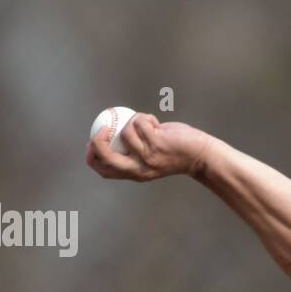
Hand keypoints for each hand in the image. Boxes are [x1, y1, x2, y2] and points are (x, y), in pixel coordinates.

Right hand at [84, 113, 212, 181]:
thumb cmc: (174, 152)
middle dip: (97, 142)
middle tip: (101, 128)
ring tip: (147, 124)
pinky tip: (156, 123)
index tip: (90, 145)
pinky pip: (140, 122)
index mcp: (135, 174)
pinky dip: (145, 117)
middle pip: (107, 157)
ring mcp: (148, 157)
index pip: (105, 171)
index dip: (92, 158)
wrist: (200, 155)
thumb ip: (133, 150)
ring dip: (133, 121)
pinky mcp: (157, 144)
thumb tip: (109, 134)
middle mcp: (139, 169)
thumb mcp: (150, 156)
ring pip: (125, 132)